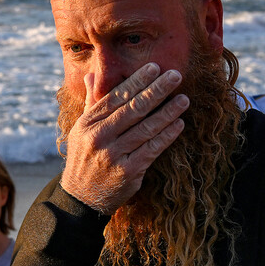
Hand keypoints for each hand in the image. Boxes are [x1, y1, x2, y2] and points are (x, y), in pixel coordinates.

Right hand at [61, 63, 187, 214]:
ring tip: (184, 100)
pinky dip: (167, 136)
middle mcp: (99, 137)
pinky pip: (152, 149)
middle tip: (176, 75)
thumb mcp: (81, 130)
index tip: (155, 67)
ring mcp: (114, 156)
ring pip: (146, 128)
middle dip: (157, 90)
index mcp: (88, 123)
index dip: (137, 81)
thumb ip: (91, 103)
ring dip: (168, 112)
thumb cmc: (84, 158)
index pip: (116, 97)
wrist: (82, 198)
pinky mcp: (128, 172)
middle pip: (133, 108)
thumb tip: (92, 75)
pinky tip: (179, 124)